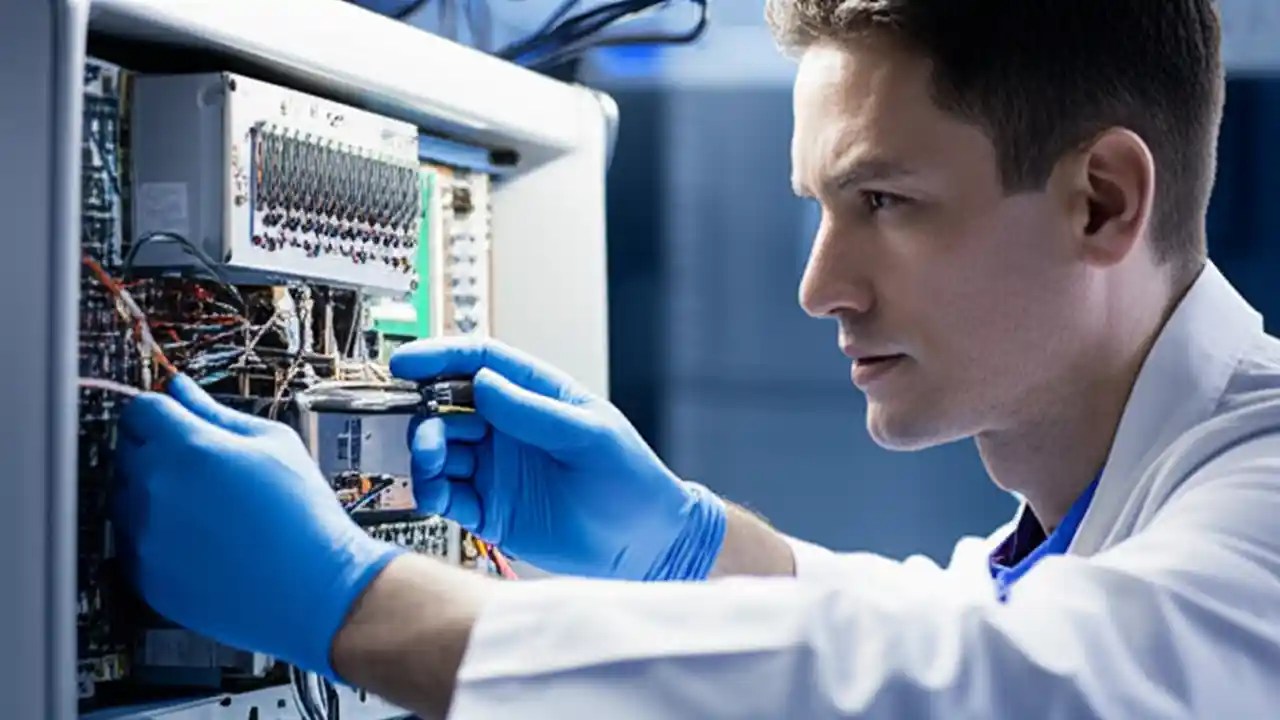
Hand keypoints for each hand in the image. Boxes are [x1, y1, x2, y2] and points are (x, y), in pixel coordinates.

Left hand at [112, 375, 402, 678]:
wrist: (314, 586)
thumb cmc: (303, 514)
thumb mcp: (273, 443)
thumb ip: (216, 413)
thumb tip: (183, 389)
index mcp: (187, 447)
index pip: (138, 409)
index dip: (159, 411)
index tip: (174, 422)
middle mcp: (155, 490)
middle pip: (127, 451)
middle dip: (156, 450)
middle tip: (201, 469)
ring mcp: (145, 536)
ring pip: (126, 498)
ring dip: (153, 495)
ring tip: (205, 510)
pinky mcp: (145, 576)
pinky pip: (132, 542)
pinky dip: (156, 538)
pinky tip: (201, 540)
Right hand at [389, 338, 726, 580]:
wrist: (643, 543)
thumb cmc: (629, 480)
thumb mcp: (588, 435)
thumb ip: (533, 411)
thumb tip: (482, 383)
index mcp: (534, 396)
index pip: (479, 363)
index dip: (440, 357)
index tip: (407, 363)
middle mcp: (507, 428)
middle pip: (447, 406)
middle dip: (426, 413)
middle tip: (428, 434)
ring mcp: (494, 467)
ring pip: (438, 449)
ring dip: (425, 453)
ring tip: (433, 465)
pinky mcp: (487, 508)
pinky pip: (444, 494)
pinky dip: (431, 491)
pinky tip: (437, 494)